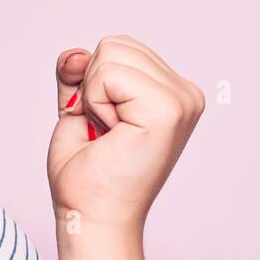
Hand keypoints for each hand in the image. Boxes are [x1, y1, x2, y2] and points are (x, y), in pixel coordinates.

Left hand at [50, 34, 204, 230]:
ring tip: (108, 133)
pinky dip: (95, 103)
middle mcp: (185, 94)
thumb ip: (78, 74)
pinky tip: (110, 133)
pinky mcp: (168, 109)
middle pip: (114, 44)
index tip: (101, 124)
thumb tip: (74, 52)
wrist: (90, 216)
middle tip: (103, 130)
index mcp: (171, 92)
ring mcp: (181, 100)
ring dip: (93, 96)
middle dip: (91, 86)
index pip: (118, 46)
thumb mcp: (77, 108)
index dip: (91, 82)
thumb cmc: (86, 174)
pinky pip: (107, 74)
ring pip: (110, 54)